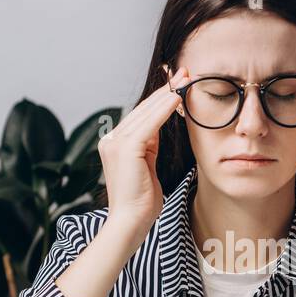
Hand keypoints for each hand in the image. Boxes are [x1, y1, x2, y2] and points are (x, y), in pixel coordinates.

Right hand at [97, 66, 188, 240]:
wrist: (131, 222)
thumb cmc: (141, 202)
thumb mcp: (147, 167)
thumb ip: (149, 146)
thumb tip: (159, 127)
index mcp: (114, 144)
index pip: (140, 116)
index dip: (159, 99)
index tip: (177, 84)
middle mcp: (111, 140)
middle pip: (142, 109)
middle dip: (165, 90)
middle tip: (184, 73)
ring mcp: (115, 143)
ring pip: (146, 113)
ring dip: (168, 95)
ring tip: (184, 80)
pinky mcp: (125, 148)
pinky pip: (149, 123)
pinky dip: (165, 109)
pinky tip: (178, 98)